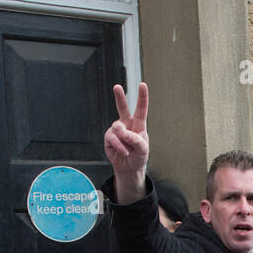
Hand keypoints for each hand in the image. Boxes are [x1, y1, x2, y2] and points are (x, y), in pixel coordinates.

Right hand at [104, 82, 149, 203]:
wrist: (129, 168)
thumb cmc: (138, 156)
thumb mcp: (143, 150)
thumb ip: (136, 140)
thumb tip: (124, 132)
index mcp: (138, 124)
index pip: (141, 109)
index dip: (142, 96)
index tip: (142, 85)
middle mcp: (127, 124)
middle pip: (122, 108)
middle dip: (119, 97)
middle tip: (117, 87)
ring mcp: (117, 130)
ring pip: (117, 127)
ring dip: (123, 138)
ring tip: (127, 148)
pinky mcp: (109, 138)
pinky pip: (112, 138)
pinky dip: (118, 146)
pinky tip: (123, 151)